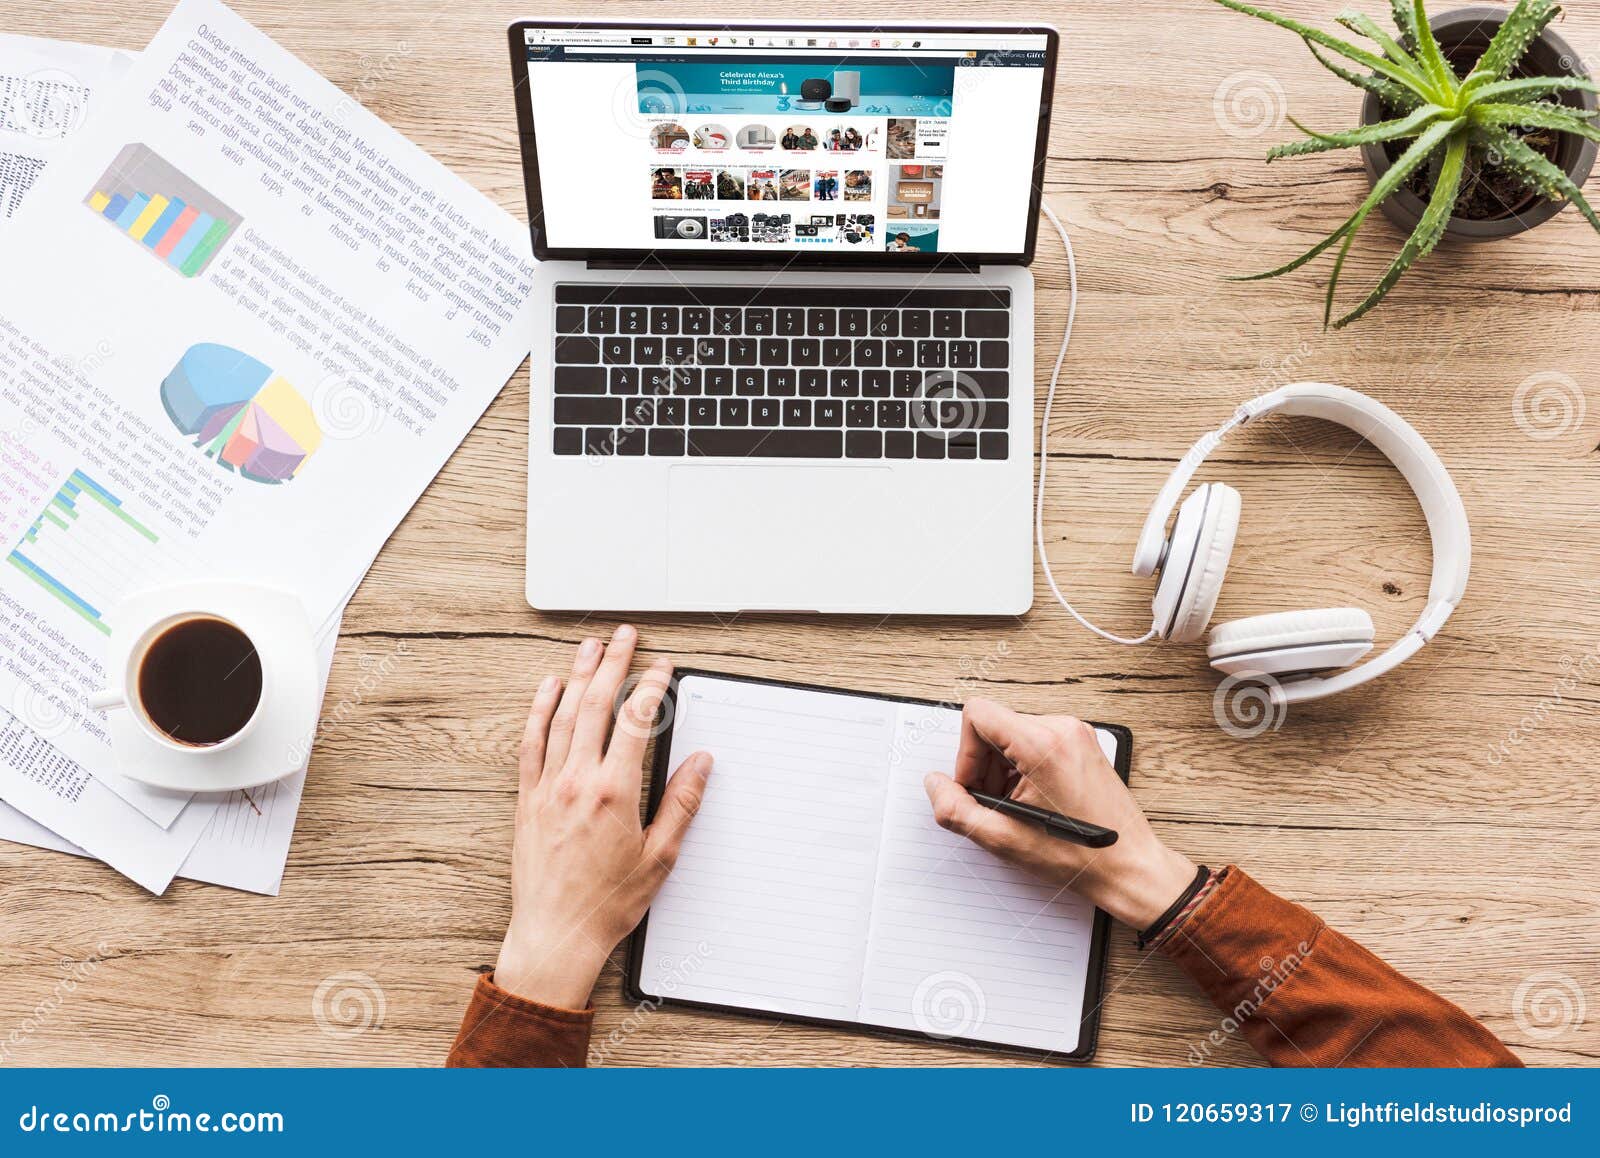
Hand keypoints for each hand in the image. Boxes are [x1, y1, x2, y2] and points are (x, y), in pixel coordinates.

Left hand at [493, 626, 711, 1007]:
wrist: (556, 933)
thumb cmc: (607, 903)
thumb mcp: (660, 857)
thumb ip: (682, 804)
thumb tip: (700, 764)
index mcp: (614, 792)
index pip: (635, 721)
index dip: (651, 687)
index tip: (662, 668)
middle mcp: (576, 781)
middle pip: (597, 705)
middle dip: (613, 664)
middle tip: (625, 636)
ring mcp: (547, 787)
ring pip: (563, 716)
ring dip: (577, 676)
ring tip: (590, 647)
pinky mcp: (527, 799)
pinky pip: (531, 742)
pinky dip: (539, 711)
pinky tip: (547, 689)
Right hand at [923, 698, 1194, 930]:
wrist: (1129, 866)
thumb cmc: (1080, 856)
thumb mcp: (1002, 838)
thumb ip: (956, 809)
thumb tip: (935, 785)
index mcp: (1042, 744)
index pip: (978, 714)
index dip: (965, 753)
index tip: (973, 785)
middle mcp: (1062, 729)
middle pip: (994, 726)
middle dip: (984, 767)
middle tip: (993, 805)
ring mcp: (1076, 734)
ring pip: (1013, 735)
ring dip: (1003, 770)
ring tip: (1015, 808)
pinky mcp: (1082, 744)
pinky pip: (1036, 742)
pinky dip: (1023, 769)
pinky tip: (1032, 802)